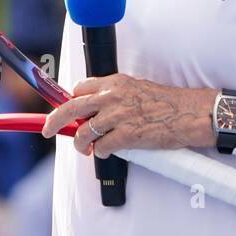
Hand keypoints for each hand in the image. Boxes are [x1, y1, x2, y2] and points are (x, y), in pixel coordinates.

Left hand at [41, 75, 216, 157]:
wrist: (188, 113)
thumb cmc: (166, 103)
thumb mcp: (136, 88)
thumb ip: (114, 96)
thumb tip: (96, 108)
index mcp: (114, 82)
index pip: (79, 88)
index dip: (70, 101)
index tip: (66, 110)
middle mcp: (112, 96)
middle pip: (71, 108)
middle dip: (54, 121)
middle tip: (47, 130)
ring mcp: (118, 116)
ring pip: (84, 132)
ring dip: (81, 144)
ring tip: (85, 149)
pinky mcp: (126, 136)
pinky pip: (101, 147)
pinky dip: (99, 152)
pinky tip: (106, 152)